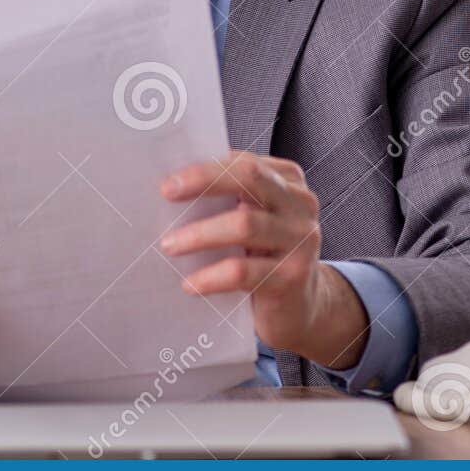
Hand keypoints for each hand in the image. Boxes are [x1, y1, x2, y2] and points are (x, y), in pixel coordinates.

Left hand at [159, 151, 367, 368]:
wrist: (301, 308)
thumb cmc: (266, 257)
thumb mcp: (256, 220)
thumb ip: (231, 200)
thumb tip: (176, 189)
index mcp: (288, 182)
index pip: (246, 163)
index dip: (206, 168)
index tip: (169, 181)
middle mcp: (300, 204)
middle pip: (250, 178)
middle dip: (205, 181)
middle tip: (168, 194)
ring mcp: (301, 239)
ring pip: (244, 225)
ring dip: (200, 234)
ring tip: (170, 246)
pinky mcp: (293, 276)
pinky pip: (243, 271)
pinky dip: (211, 277)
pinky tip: (190, 284)